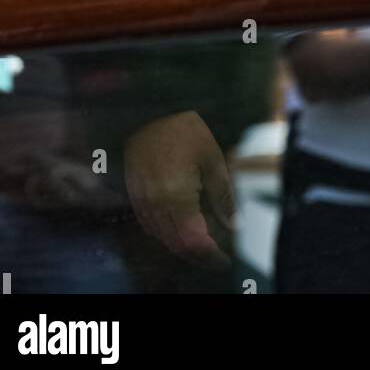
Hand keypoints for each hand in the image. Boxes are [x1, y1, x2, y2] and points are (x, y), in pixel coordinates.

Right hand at [124, 111, 237, 267]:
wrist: (152, 109)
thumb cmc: (186, 130)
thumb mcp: (212, 159)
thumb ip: (223, 196)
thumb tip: (235, 225)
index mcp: (177, 195)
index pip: (194, 242)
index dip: (209, 256)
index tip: (224, 261)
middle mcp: (156, 203)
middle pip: (177, 244)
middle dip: (198, 256)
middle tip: (216, 258)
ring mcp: (142, 199)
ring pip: (162, 238)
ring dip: (182, 246)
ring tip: (202, 247)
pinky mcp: (134, 193)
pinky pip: (148, 224)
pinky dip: (164, 234)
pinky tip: (177, 231)